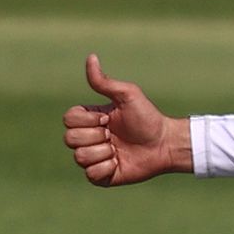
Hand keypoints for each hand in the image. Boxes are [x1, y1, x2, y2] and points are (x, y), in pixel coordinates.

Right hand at [62, 55, 190, 185]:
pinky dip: (106, 169)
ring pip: (80, 158)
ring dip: (103, 153)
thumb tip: (91, 57)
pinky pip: (90, 175)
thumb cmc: (148, 118)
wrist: (164, 144)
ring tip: (118, 150)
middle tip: (114, 135)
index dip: (88, 120)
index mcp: (90, 119)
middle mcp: (88, 138)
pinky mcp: (102, 177)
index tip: (108, 119)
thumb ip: (104, 82)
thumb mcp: (127, 95)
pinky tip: (118, 163)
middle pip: (70, 139)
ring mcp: (94, 158)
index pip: (68, 119)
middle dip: (95, 136)